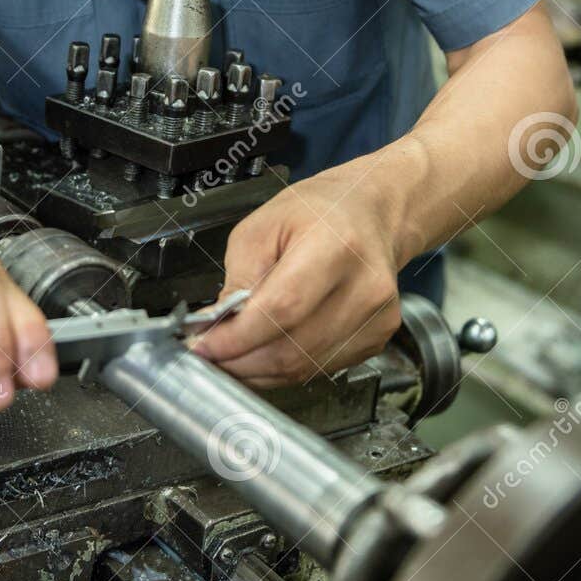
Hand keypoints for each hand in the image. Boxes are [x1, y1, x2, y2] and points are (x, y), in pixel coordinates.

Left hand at [192, 167, 402, 388]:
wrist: (367, 214)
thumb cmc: (317, 212)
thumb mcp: (260, 228)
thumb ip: (238, 279)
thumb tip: (219, 325)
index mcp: (335, 246)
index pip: (282, 310)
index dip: (237, 337)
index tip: (204, 345)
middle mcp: (364, 286)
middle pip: (292, 348)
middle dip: (240, 359)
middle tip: (210, 352)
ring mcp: (375, 317)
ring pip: (303, 367)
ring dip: (259, 368)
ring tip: (234, 351)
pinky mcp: (376, 338)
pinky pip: (319, 368)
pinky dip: (285, 367)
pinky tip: (267, 348)